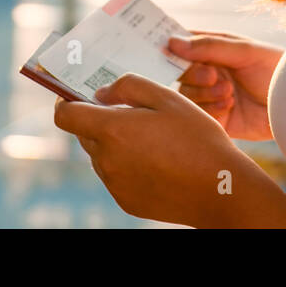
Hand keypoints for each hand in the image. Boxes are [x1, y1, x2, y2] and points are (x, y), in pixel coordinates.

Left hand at [52, 72, 251, 227]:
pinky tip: (160, 161)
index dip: (66, 101)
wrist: (219, 188)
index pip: (65, 116)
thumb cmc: (197, 138)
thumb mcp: (168, 98)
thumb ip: (129, 86)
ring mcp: (114, 183)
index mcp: (112, 130)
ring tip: (156, 139)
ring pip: (102, 155)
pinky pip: (116, 175)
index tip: (77, 95)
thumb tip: (103, 93)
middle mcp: (106, 159)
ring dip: (117, 143)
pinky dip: (129, 164)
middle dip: (101, 119)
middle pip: (85, 134)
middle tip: (134, 112)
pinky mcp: (125, 200)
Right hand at [167, 31, 283, 140]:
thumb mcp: (244, 51)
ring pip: (187, 97)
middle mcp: (210, 73)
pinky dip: (210, 112)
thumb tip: (171, 42)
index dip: (172, 49)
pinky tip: (228, 108)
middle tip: (215, 76)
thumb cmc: (276, 69)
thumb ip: (209, 47)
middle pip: (181, 75)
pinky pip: (199, 117)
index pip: (183, 47)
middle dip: (194, 75)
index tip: (165, 51)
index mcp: (214, 51)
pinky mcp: (218, 120)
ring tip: (229, 93)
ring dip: (204, 94)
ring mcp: (212, 97)